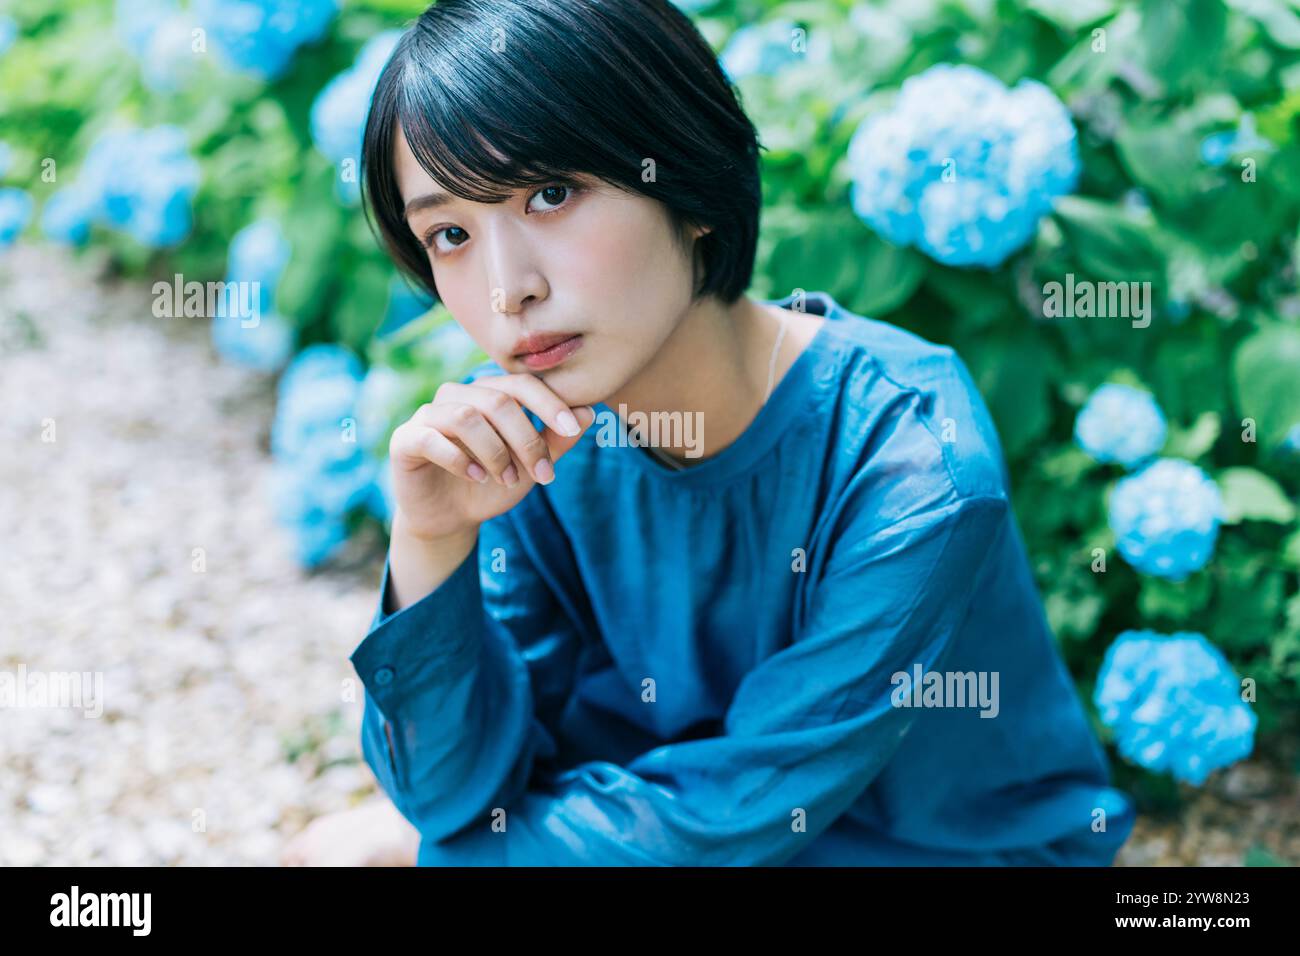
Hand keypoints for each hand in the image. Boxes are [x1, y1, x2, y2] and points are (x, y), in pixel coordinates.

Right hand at [387, 374, 594, 541]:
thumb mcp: (529, 465)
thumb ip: (556, 440)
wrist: (449, 518)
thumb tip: (590, 412)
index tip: (573, 427)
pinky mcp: (406, 440)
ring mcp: (428, 415)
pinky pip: (430, 438)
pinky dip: (459, 458)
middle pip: (498, 401)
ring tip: (507, 480)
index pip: (522, 384)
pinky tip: (476, 478)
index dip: (549, 403)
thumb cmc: (492, 483)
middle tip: (542, 476)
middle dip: (526, 440)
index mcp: (488, 394)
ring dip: (495, 452)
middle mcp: (457, 397)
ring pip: (466, 417)